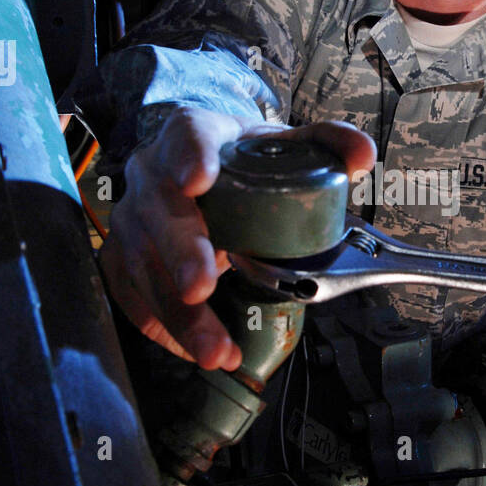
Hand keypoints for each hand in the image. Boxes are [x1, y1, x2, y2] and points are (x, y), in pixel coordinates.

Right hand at [99, 106, 375, 368]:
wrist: (194, 167)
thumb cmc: (240, 161)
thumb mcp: (281, 143)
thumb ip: (325, 144)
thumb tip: (362, 156)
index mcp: (192, 134)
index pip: (188, 136)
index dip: (192, 156)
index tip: (199, 180)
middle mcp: (152, 173)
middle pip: (159, 211)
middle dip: (180, 252)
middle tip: (201, 288)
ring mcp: (132, 217)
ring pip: (141, 264)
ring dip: (177, 313)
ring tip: (215, 350)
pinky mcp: (123, 255)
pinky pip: (131, 295)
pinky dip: (162, 328)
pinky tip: (195, 351)